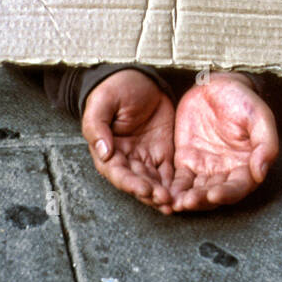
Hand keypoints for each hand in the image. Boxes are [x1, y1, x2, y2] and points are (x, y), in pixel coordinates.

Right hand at [82, 70, 175, 214]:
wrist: (139, 78)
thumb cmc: (115, 89)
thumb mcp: (102, 103)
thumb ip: (97, 126)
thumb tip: (104, 152)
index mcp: (108, 151)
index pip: (118, 173)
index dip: (130, 183)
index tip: (144, 189)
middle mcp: (126, 160)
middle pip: (138, 182)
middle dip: (151, 194)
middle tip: (165, 201)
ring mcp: (145, 158)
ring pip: (154, 182)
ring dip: (163, 194)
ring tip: (176, 203)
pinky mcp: (163, 153)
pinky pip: (169, 173)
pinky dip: (175, 185)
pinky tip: (184, 193)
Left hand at [171, 72, 278, 210]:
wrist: (217, 84)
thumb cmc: (243, 101)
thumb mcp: (260, 117)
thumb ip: (266, 144)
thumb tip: (261, 172)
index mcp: (246, 166)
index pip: (238, 188)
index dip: (227, 194)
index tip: (214, 194)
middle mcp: (225, 172)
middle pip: (214, 194)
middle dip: (201, 201)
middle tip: (188, 201)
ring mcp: (204, 168)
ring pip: (195, 191)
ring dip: (186, 199)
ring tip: (176, 202)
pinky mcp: (186, 161)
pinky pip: (179, 179)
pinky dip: (173, 189)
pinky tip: (165, 193)